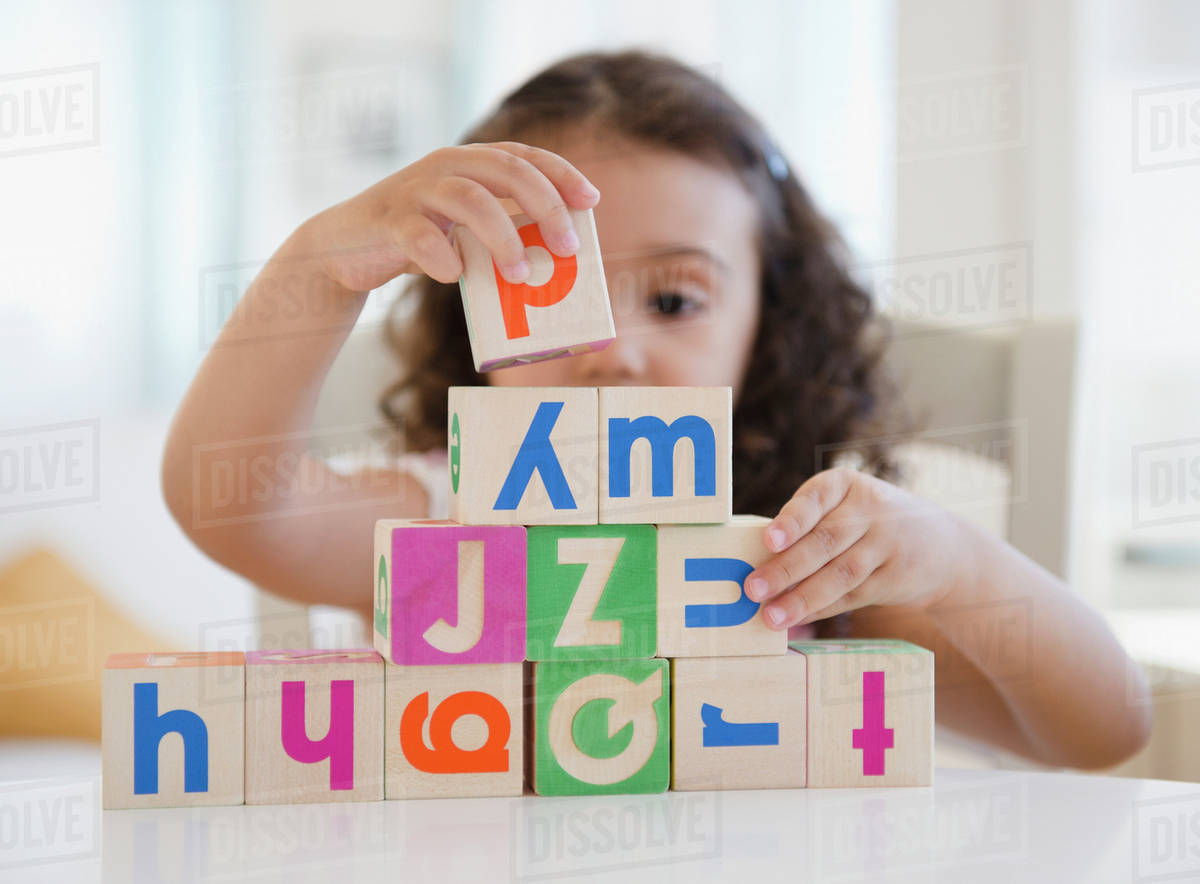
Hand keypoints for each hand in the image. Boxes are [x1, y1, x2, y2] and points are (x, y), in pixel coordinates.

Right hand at [304, 141, 600, 292]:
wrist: (344, 249)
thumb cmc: (417, 240)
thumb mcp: (463, 231)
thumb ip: (501, 234)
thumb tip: (557, 262)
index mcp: (467, 163)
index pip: (523, 155)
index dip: (560, 173)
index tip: (591, 200)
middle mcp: (443, 166)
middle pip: (504, 169)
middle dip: (544, 206)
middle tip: (566, 246)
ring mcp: (413, 191)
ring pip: (468, 198)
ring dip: (502, 236)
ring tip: (520, 273)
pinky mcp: (386, 221)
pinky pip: (418, 234)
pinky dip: (441, 258)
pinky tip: (454, 276)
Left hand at [745, 467, 971, 629]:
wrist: (942, 545)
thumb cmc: (868, 523)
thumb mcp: (846, 506)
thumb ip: (808, 526)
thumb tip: (756, 562)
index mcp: (846, 484)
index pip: (815, 498)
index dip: (791, 521)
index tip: (768, 541)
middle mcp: (870, 509)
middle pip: (824, 541)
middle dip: (785, 568)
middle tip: (753, 589)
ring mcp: (888, 543)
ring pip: (839, 574)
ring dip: (802, 598)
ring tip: (771, 616)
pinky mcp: (897, 577)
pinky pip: (853, 595)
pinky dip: (822, 609)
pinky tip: (798, 618)